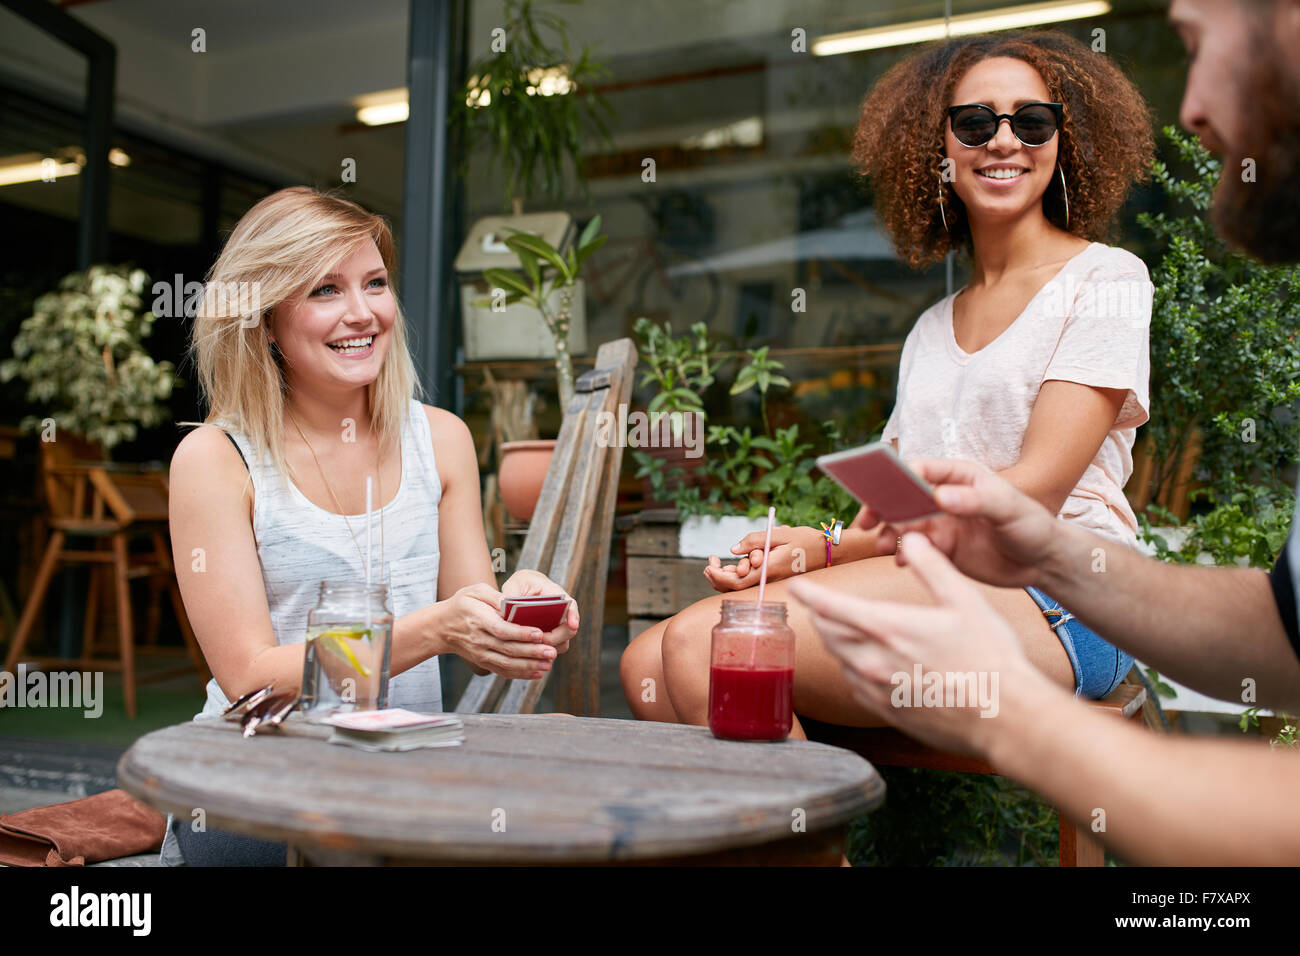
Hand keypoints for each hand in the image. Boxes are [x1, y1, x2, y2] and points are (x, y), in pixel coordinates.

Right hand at [438, 582, 563, 679]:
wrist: (442, 627)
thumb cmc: (462, 604)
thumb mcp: (475, 592)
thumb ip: (495, 596)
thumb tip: (514, 604)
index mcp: (479, 620)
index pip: (501, 629)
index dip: (521, 633)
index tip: (539, 633)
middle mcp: (480, 640)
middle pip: (508, 649)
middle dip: (532, 652)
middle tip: (552, 652)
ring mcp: (481, 654)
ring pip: (507, 663)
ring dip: (529, 666)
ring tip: (548, 664)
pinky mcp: (484, 662)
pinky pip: (503, 670)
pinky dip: (520, 674)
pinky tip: (537, 672)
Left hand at [501, 569, 578, 654]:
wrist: (523, 589)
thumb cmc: (519, 585)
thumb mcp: (514, 586)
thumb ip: (512, 598)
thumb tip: (506, 614)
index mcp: (555, 594)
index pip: (571, 605)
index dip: (573, 616)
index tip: (572, 625)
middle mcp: (562, 613)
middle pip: (568, 630)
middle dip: (554, 638)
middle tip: (538, 641)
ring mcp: (558, 627)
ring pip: (561, 644)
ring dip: (548, 648)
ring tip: (529, 648)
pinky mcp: (550, 638)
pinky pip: (550, 650)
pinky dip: (541, 654)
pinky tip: (526, 655)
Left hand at [704, 525, 823, 591]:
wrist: (829, 550)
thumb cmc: (806, 540)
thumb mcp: (779, 534)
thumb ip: (755, 541)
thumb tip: (733, 549)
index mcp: (769, 570)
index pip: (737, 582)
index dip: (719, 577)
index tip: (709, 566)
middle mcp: (768, 580)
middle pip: (736, 587)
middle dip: (719, 576)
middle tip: (711, 561)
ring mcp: (771, 581)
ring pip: (743, 585)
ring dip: (728, 575)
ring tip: (719, 561)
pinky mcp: (774, 579)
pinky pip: (752, 581)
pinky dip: (740, 573)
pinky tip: (736, 563)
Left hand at [788, 532, 1056, 757]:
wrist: (1004, 717)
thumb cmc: (989, 657)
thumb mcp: (964, 600)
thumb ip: (933, 565)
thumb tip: (913, 536)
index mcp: (887, 628)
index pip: (830, 607)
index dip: (809, 593)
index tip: (796, 586)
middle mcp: (873, 661)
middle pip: (828, 635)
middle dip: (821, 617)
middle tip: (820, 607)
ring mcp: (878, 691)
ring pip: (841, 662)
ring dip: (838, 644)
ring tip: (843, 632)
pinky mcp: (888, 713)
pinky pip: (857, 687)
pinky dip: (854, 670)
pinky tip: (869, 666)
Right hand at [853, 459, 1058, 589]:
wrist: (1042, 563)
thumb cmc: (1032, 525)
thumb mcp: (1009, 508)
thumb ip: (976, 500)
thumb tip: (941, 497)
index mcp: (960, 477)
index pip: (922, 470)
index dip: (898, 476)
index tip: (882, 488)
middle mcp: (944, 497)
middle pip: (902, 497)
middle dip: (880, 507)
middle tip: (865, 521)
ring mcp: (941, 523)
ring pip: (903, 525)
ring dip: (888, 533)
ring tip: (883, 547)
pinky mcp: (941, 548)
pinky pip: (913, 549)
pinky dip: (902, 554)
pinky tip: (901, 562)